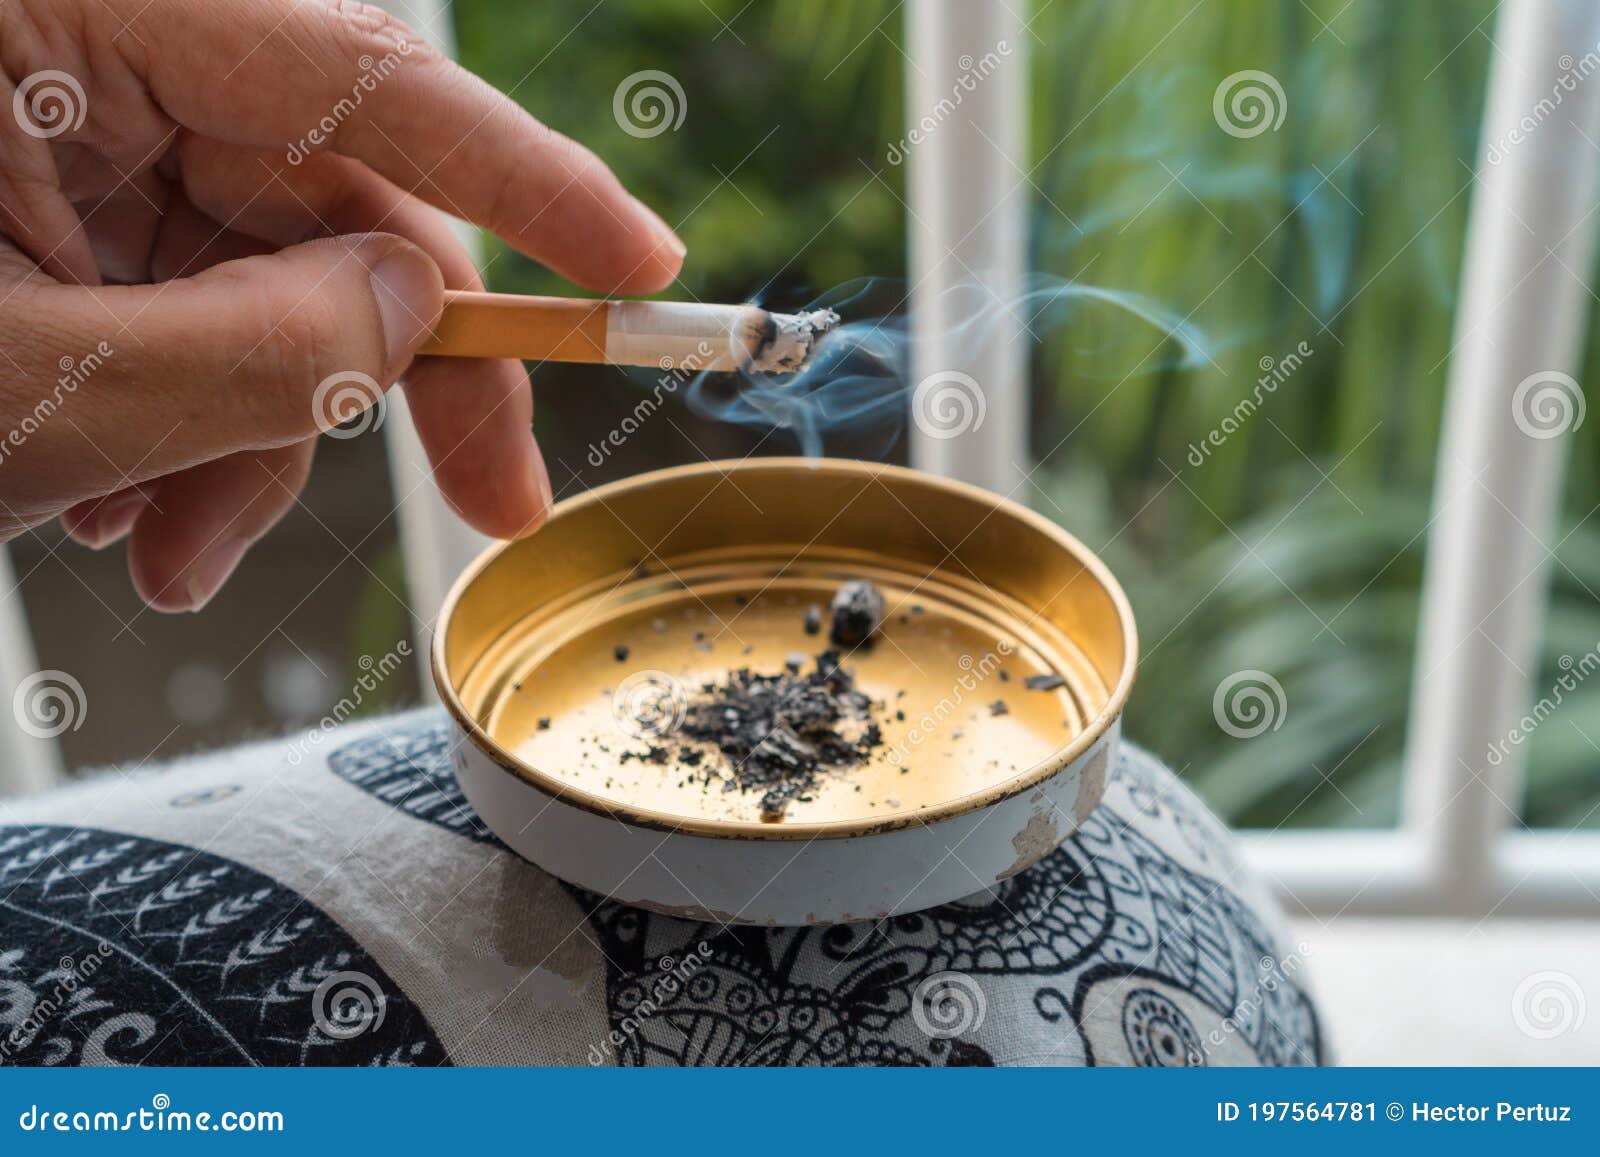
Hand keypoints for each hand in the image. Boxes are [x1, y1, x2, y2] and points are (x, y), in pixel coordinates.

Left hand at [0, 0, 683, 609]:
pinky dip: (196, 425)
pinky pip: (198, 309)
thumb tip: (419, 307)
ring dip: (263, 442)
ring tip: (176, 557)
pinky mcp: (68, 217)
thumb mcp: (31, 390)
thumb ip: (254, 347)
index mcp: (70, 18)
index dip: (524, 177)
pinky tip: (129, 507)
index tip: (639, 264)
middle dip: (401, 379)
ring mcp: (76, 142)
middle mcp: (91, 61)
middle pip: (335, 201)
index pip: (357, 73)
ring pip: (273, 281)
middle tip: (496, 500)